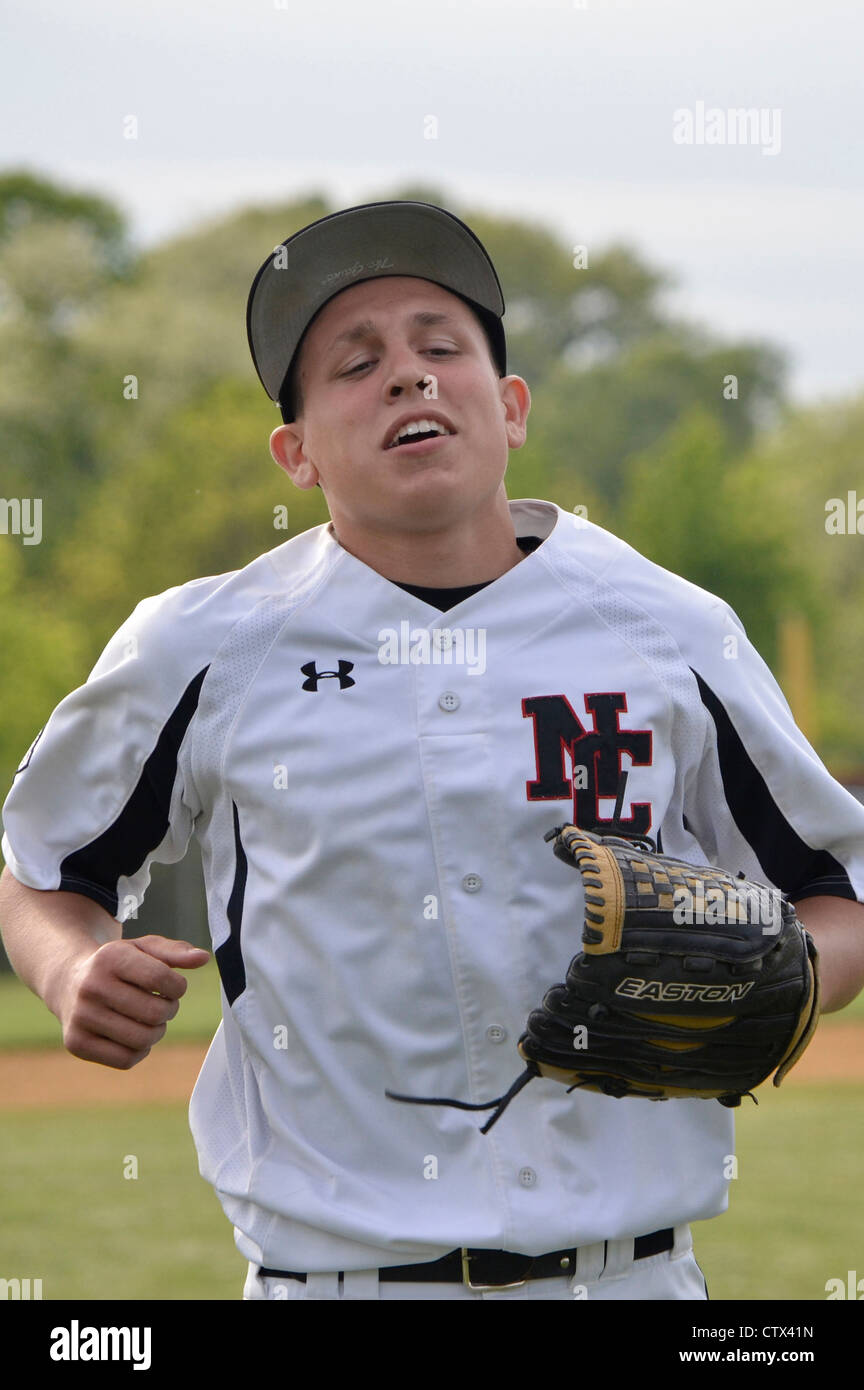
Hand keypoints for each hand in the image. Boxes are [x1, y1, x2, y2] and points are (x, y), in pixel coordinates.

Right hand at [58, 935, 209, 1069]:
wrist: (69, 982)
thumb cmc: (118, 965)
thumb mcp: (143, 949)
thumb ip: (175, 951)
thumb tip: (203, 958)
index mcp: (109, 958)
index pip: (162, 979)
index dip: (178, 987)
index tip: (172, 986)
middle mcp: (91, 987)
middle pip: (155, 1013)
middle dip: (169, 1010)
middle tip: (162, 1004)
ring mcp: (81, 1017)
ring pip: (142, 1039)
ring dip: (157, 1031)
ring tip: (150, 1019)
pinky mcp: (76, 1043)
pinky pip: (126, 1059)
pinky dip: (139, 1050)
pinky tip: (133, 1034)